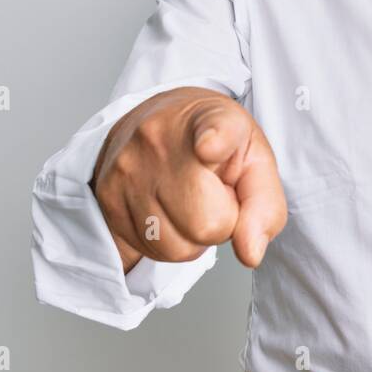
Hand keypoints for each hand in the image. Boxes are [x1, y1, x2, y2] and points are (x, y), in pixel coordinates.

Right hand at [91, 87, 286, 272]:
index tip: (210, 147)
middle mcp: (160, 139)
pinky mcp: (107, 195)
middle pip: (204, 225)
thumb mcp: (255, 161)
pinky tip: (168, 210)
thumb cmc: (215, 143)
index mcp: (211, 120)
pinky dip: (166, 241)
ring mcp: (128, 168)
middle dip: (220, 224)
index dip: (216, 141)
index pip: (216, 131)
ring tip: (190, 202)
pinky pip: (148, 250)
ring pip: (174, 247)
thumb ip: (265, 207)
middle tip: (214, 195)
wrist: (160, 119)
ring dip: (191, 237)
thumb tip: (250, 253)